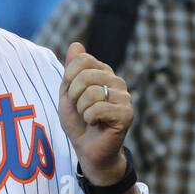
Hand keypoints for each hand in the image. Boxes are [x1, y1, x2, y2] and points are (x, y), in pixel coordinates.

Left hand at [57, 42, 131, 183]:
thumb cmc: (78, 122)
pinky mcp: (126, 114)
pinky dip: (90, 119)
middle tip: (80, 108)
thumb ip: (71, 70)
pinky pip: (98, 109)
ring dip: (82, 109)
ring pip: (91, 93)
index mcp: (103, 72)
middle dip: (74, 95)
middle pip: (85, 75)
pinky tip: (96, 124)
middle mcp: (116, 81)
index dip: (69, 76)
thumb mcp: (67, 94)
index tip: (71, 92)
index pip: (82, 59)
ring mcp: (124, 97)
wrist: (88, 149)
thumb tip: (76, 44)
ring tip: (89, 117)